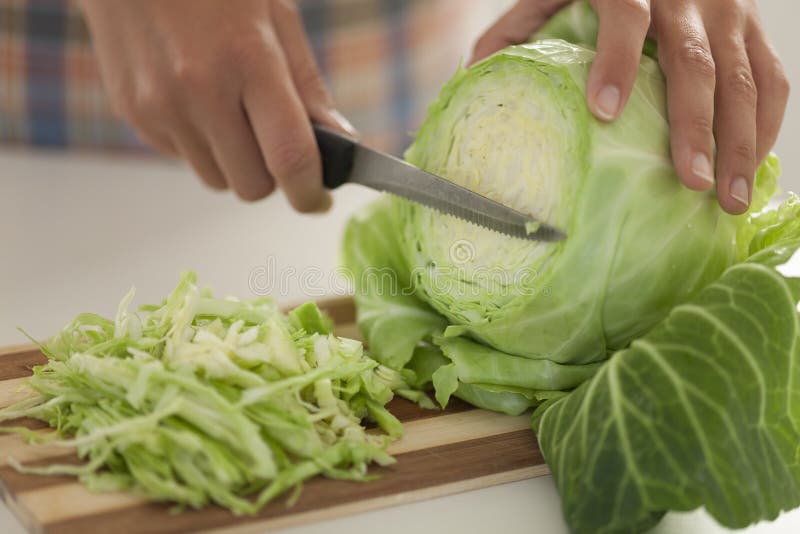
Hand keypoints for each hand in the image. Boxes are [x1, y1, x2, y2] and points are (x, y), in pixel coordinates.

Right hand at [78, 0, 355, 210]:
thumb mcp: (275, 15)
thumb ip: (308, 85)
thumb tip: (339, 140)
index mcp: (247, 58)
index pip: (289, 157)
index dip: (310, 192)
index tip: (318, 199)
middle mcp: (198, 90)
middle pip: (252, 186)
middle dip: (271, 174)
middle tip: (273, 139)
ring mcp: (158, 106)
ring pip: (216, 180)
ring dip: (234, 162)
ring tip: (230, 108)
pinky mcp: (132, 114)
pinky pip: (183, 158)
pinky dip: (201, 144)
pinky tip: (196, 99)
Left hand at [472, 0, 789, 214]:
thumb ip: (516, 28)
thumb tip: (473, 76)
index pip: (626, 18)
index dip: (617, 62)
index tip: (604, 111)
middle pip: (696, 62)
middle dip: (695, 126)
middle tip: (691, 182)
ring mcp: (727, 11)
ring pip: (745, 78)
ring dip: (739, 141)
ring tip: (728, 198)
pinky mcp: (751, 28)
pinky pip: (770, 78)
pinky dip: (765, 125)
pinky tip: (750, 166)